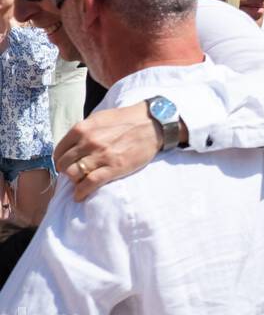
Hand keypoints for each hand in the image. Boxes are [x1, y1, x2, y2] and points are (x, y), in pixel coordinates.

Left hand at [54, 102, 168, 201]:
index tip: (65, 164)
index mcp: (82, 129)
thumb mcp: (99, 118)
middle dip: (66, 171)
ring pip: (74, 174)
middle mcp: (88, 142)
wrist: (152, 124)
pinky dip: (81, 192)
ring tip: (79, 182)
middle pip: (64, 164)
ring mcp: (101, 156)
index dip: (60, 160)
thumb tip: (72, 145)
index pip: (60, 151)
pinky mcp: (114, 167)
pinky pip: (90, 183)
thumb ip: (84, 130)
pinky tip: (80, 195)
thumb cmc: (126, 120)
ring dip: (74, 181)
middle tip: (74, 174)